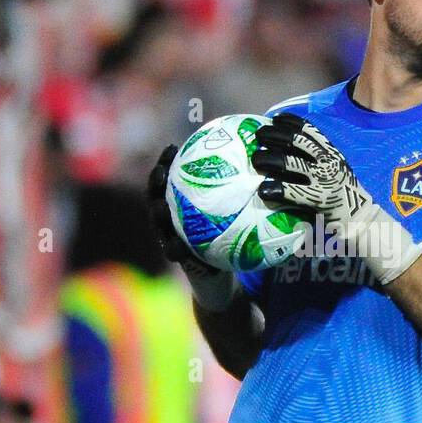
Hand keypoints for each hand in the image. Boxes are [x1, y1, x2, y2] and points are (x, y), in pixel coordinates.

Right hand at [148, 144, 240, 311]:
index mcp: (184, 202)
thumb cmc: (233, 240)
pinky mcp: (177, 260)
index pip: (172, 176)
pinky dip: (175, 249)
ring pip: (159, 224)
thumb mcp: (241, 215)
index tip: (173, 147)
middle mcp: (173, 218)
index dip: (167, 162)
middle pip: (157, 196)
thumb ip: (245, 193)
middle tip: (161, 173)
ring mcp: (171, 237)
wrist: (223, 275)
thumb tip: (267, 164)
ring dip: (157, 216)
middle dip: (154, 184)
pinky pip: (173, 253)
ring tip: (160, 209)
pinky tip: (179, 247)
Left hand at [252, 113, 421, 283]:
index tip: (276, 119)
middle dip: (275, 136)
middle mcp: (328, 161)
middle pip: (296, 142)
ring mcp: (324, 179)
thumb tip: (292, 153)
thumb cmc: (346, 197)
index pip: (311, 131)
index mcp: (333, 153)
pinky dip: (276, 189)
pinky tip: (264, 190)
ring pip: (291, 163)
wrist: (364, 220)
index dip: (292, 123)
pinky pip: (292, 191)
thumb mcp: (338, 171)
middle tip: (259, 136)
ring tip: (255, 159)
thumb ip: (320, 162)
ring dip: (270, 159)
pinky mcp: (319, 198)